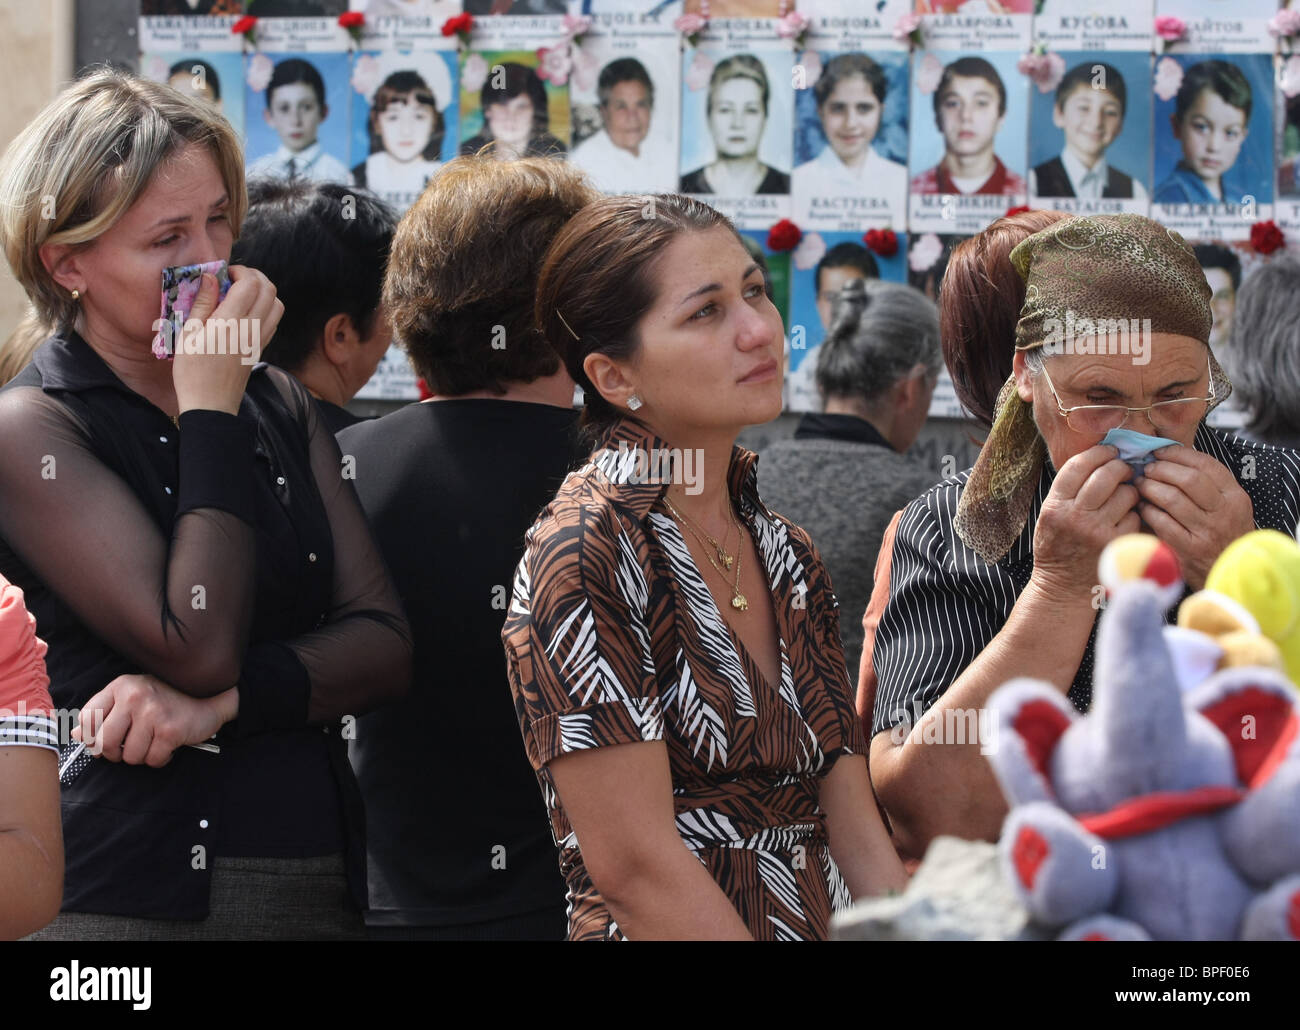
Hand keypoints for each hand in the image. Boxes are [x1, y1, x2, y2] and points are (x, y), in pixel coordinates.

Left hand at [73, 674, 237, 767]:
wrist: (210, 695)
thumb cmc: (167, 698)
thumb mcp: (132, 698)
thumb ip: (104, 714)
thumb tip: (76, 734)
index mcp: (121, 686)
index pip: (87, 719)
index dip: (91, 738)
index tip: (103, 742)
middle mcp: (135, 697)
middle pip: (105, 743)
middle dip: (115, 753)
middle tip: (129, 747)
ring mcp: (153, 713)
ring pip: (130, 756)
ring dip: (141, 756)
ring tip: (153, 742)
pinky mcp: (170, 730)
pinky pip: (152, 760)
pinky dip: (159, 759)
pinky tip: (167, 745)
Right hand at [172, 265, 283, 416]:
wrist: (211, 406)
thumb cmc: (192, 371)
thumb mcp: (188, 335)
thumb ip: (202, 303)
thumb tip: (210, 276)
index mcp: (231, 322)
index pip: (251, 284)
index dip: (241, 271)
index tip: (224, 273)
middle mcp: (251, 329)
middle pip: (270, 290)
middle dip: (255, 276)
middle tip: (234, 278)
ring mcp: (260, 340)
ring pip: (278, 305)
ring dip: (263, 292)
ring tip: (241, 293)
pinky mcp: (262, 348)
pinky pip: (274, 321)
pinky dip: (266, 308)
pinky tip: (245, 312)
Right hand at [1031, 444, 1140, 600]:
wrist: (1063, 587)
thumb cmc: (1058, 546)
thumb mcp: (1050, 515)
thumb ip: (1069, 490)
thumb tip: (1101, 458)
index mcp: (1055, 506)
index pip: (1079, 465)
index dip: (1099, 453)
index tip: (1109, 451)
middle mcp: (1075, 516)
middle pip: (1106, 474)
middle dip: (1120, 466)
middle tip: (1124, 469)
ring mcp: (1097, 531)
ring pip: (1126, 493)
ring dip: (1130, 491)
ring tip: (1124, 497)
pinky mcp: (1116, 544)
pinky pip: (1135, 517)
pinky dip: (1134, 515)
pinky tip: (1125, 519)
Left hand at [1136, 445, 1254, 589]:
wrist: (1232, 573)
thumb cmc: (1224, 536)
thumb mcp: (1228, 508)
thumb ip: (1209, 486)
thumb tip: (1173, 459)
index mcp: (1235, 497)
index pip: (1206, 465)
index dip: (1179, 454)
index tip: (1160, 451)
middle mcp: (1224, 512)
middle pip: (1189, 479)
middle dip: (1162, 469)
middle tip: (1147, 468)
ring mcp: (1207, 531)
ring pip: (1173, 499)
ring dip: (1151, 488)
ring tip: (1141, 485)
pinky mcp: (1189, 548)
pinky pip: (1162, 522)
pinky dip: (1149, 511)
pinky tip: (1142, 507)